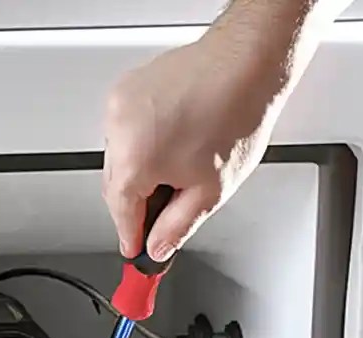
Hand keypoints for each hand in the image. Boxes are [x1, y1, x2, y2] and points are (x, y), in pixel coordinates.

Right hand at [102, 30, 291, 261]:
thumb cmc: (236, 113)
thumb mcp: (211, 190)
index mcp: (134, 162)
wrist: (246, 62)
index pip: (120, 213)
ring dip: (140, 168)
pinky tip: (173, 135)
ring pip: (119, 157)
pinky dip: (141, 140)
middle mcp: (118, 133)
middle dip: (138, 201)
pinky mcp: (123, 91)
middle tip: (166, 208)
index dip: (131, 236)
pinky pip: (123, 130)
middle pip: (116, 185)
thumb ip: (177, 226)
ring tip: (181, 159)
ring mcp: (118, 108)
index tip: (135, 249)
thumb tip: (157, 246)